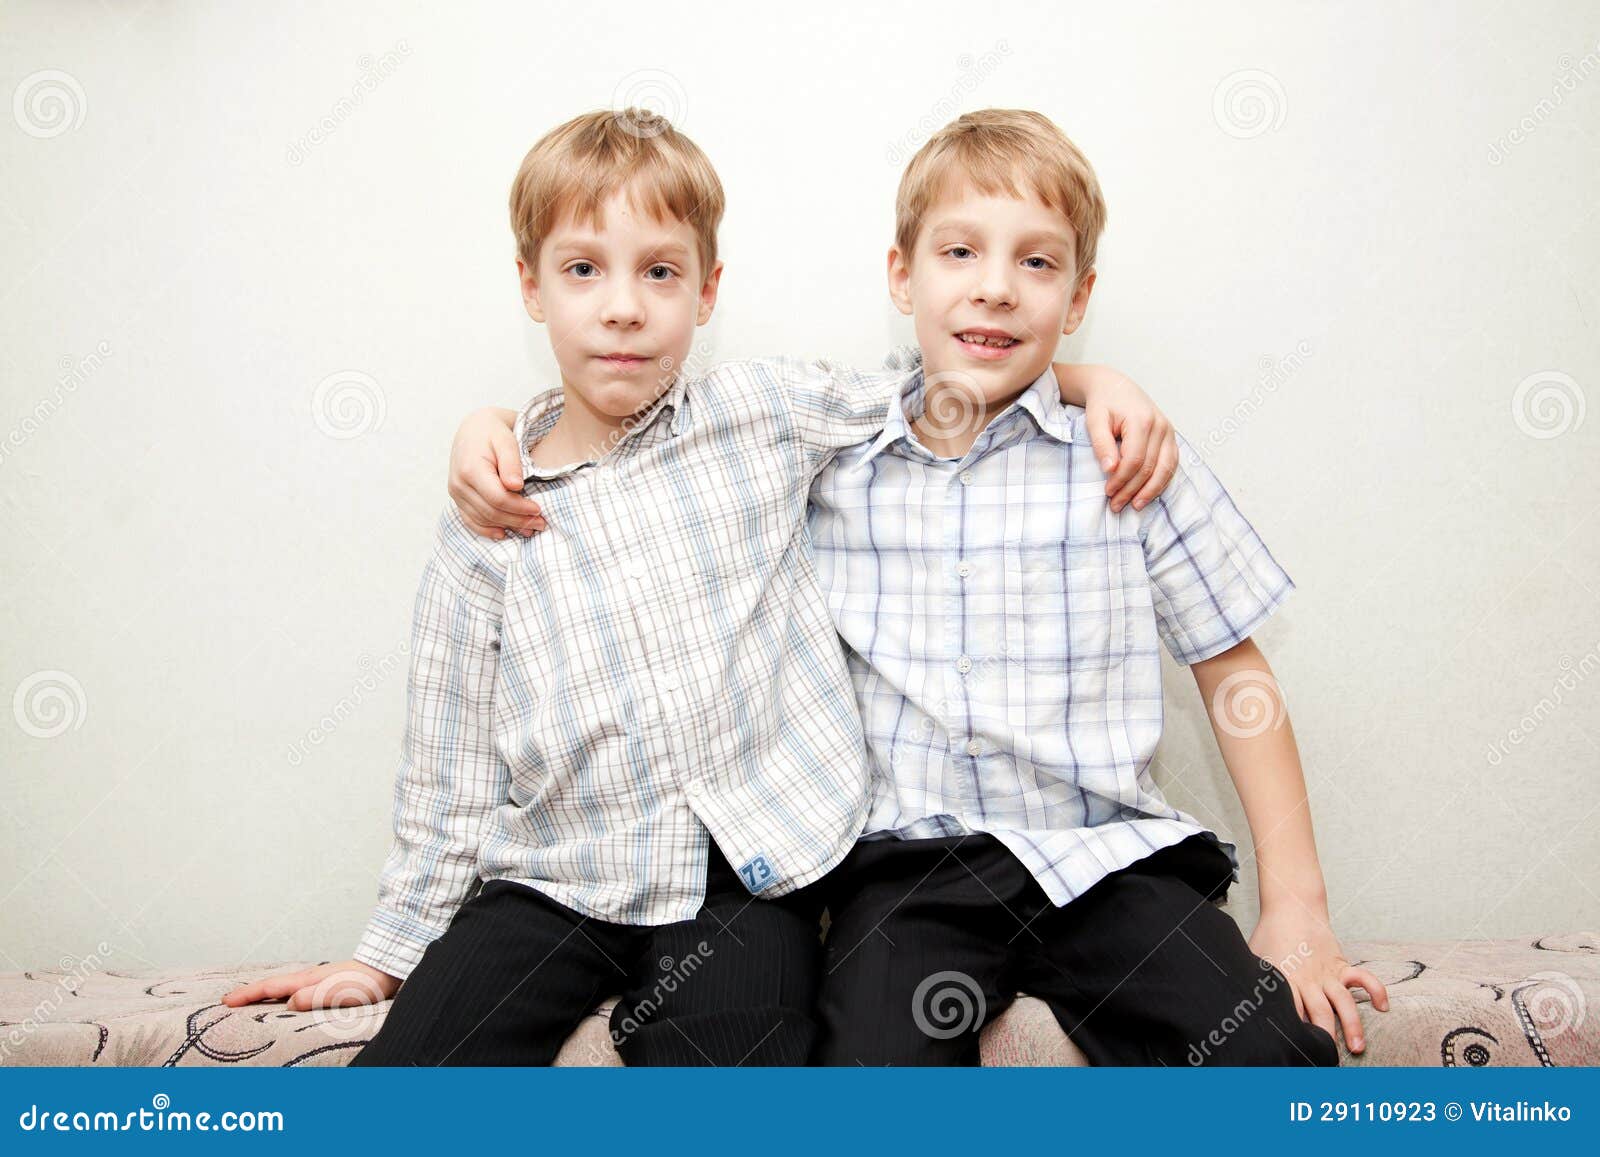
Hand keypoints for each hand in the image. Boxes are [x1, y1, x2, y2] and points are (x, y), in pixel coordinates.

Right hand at [221, 959, 400, 1010]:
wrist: (388, 968)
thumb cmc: (366, 981)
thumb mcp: (339, 991)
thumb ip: (314, 996)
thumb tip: (288, 1004)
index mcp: (307, 980)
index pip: (270, 987)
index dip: (247, 995)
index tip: (225, 1002)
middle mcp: (309, 978)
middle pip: (272, 985)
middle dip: (249, 993)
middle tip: (228, 1002)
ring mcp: (318, 979)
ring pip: (283, 986)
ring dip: (265, 993)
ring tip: (250, 1001)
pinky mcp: (328, 984)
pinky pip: (296, 989)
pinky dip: (282, 994)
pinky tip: (287, 1000)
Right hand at [448, 406, 545, 539]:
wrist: (473, 429)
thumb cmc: (493, 432)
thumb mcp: (506, 440)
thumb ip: (511, 462)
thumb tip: (516, 486)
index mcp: (471, 469)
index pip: (497, 498)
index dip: (519, 508)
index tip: (539, 509)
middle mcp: (459, 484)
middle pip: (491, 512)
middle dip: (518, 520)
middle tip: (541, 523)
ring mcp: (456, 493)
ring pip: (482, 519)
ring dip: (508, 526)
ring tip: (530, 528)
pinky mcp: (457, 498)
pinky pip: (471, 520)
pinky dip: (487, 530)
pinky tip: (504, 533)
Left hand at [1076, 366, 1178, 512]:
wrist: (1115, 387)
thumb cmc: (1103, 404)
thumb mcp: (1095, 420)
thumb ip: (1101, 443)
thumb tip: (1110, 469)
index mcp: (1142, 420)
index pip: (1134, 459)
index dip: (1121, 480)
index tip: (1107, 492)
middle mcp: (1160, 426)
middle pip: (1149, 467)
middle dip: (1132, 490)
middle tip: (1116, 505)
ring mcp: (1169, 432)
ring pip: (1165, 469)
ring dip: (1150, 491)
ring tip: (1134, 506)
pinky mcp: (1171, 438)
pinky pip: (1171, 464)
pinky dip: (1161, 481)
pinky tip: (1148, 493)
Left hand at [1249, 907, 1389, 1055]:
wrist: (1291, 906)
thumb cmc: (1269, 937)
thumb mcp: (1255, 961)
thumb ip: (1254, 983)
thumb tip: (1242, 1006)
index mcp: (1284, 980)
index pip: (1290, 1012)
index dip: (1294, 1033)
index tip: (1296, 1052)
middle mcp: (1308, 979)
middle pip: (1319, 1012)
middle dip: (1325, 1037)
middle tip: (1328, 1059)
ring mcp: (1327, 973)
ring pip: (1343, 1001)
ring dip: (1352, 1024)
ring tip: (1357, 1047)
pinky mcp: (1341, 964)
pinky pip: (1363, 977)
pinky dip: (1375, 990)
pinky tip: (1383, 1007)